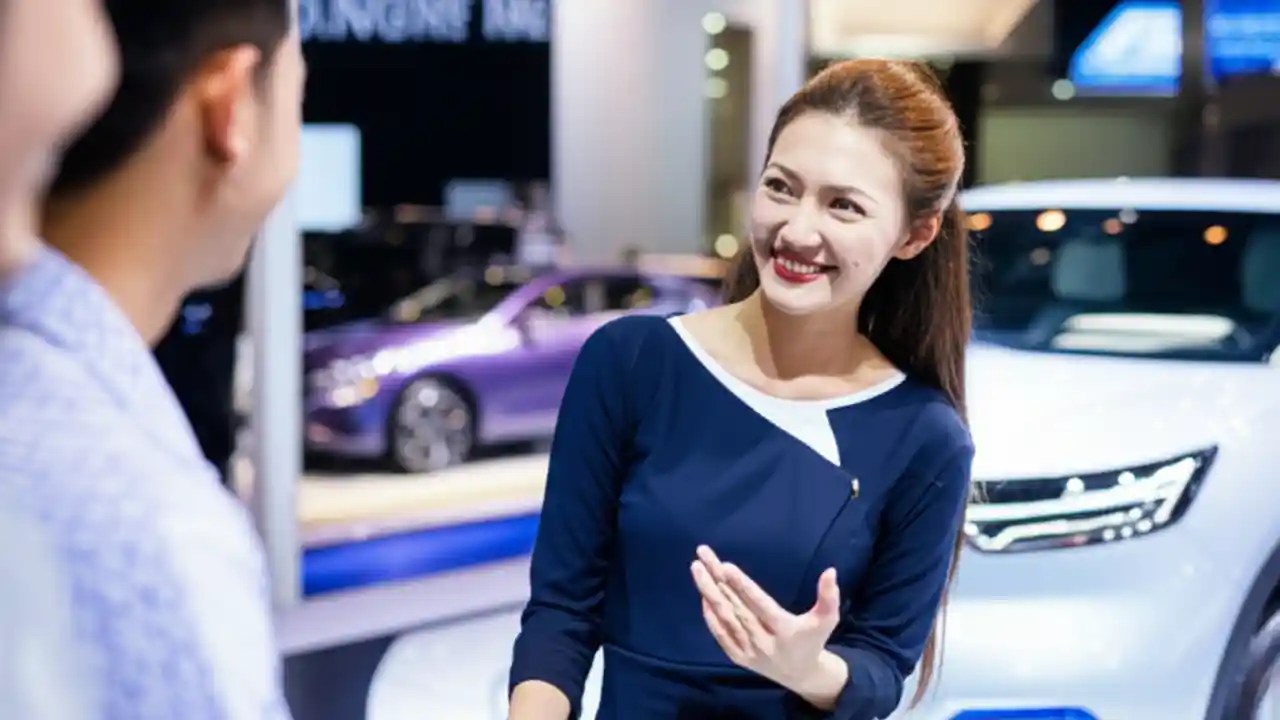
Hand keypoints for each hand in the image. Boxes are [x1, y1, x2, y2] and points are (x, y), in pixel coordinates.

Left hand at [690, 545, 846, 703]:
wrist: (800, 674)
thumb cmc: (812, 639)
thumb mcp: (826, 620)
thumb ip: (829, 597)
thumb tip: (830, 571)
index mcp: (783, 629)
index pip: (759, 604)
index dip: (743, 586)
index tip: (726, 566)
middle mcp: (762, 640)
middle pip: (735, 606)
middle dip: (717, 579)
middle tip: (703, 556)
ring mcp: (747, 649)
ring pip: (724, 617)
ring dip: (708, 592)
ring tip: (697, 568)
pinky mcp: (737, 656)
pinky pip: (720, 634)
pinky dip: (710, 614)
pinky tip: (703, 595)